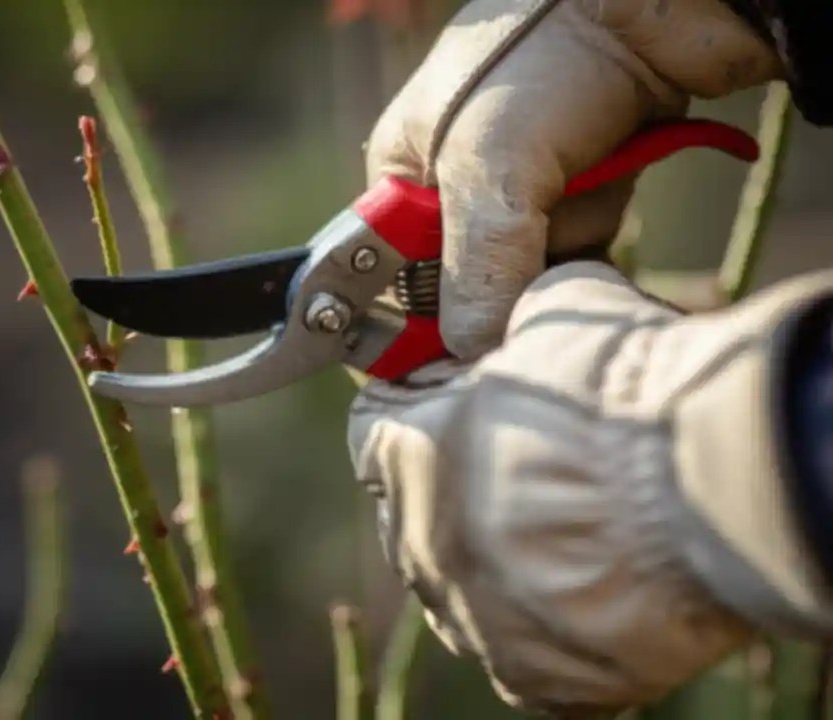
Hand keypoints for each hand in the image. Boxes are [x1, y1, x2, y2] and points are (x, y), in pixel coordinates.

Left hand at [348, 261, 832, 714]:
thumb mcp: (559, 307)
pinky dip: (550, 622)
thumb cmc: (627, 393)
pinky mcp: (539, 677)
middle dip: (456, 483)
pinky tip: (597, 588)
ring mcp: (476, 619)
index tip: (452, 397)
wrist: (716, 487)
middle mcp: (423, 545)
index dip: (417, 406)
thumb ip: (516, 319)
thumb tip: (521, 317)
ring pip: (462, 589)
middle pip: (414, 513)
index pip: (374, 429)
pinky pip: (523, 652)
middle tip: (523, 464)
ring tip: (568, 529)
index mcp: (408, 455)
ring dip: (496, 558)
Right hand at [365, 0, 780, 358]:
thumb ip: (475, 264)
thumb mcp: (489, 164)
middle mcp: (454, 193)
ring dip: (566, 248)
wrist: (658, 2)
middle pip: (468, 290)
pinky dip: (602, 237)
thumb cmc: (544, 55)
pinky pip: (580, 258)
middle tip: (540, 231)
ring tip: (589, 179)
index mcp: (401, 176)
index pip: (388, 279)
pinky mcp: (582, 197)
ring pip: (530, 279)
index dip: (414, 321)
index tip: (448, 351)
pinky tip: (615, 187)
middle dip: (510, 275)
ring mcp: (522, 196)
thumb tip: (470, 353)